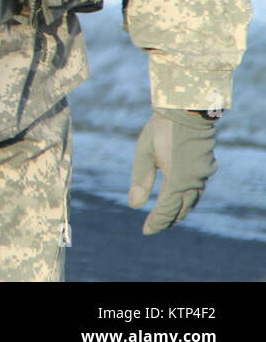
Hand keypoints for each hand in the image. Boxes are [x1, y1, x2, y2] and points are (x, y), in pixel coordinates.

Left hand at [127, 108, 217, 235]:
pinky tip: (181, 197)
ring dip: (179, 210)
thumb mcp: (144, 153)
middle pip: (181, 209)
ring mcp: (203, 174)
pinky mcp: (207, 167)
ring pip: (192, 201)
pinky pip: (198, 189)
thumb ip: (140, 180)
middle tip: (154, 226)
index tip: (145, 231)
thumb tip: (133, 206)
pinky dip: (188, 198)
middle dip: (167, 220)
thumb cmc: (161, 130)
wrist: (186, 110)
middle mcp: (193, 181)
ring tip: (167, 216)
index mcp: (177, 180)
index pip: (165, 210)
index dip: (155, 222)